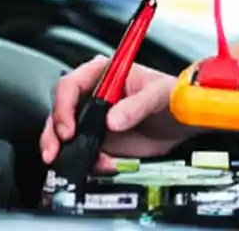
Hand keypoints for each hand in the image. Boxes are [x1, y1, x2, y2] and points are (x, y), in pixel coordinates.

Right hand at [40, 55, 195, 172]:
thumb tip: (113, 119)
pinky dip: (86, 161)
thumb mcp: (160, 94)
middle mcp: (94, 94)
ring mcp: (94, 118)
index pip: (71, 84)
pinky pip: (82, 151)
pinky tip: (99, 164)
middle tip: (56, 149)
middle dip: (54, 131)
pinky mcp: (99, 139)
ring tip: (63, 160)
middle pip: (61, 110)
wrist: (183, 122)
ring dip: (61, 148)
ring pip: (64, 132)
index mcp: (104, 73)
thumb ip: (137, 105)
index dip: (64, 105)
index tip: (69, 127)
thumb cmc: (172, 96)